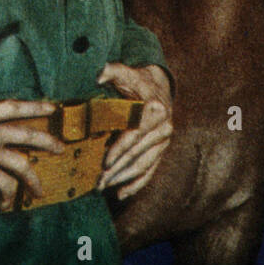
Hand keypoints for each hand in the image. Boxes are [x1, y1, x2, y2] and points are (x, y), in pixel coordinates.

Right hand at [0, 98, 64, 210]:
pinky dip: (9, 197)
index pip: (12, 106)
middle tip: (60, 147)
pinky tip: (6, 206)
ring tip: (40, 191)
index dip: (34, 106)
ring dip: (34, 178)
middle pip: (27, 134)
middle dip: (47, 140)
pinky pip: (6, 186)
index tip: (51, 106)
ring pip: (23, 163)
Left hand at [97, 62, 172, 199]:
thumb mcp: (126, 73)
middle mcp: (164, 127)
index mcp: (155, 109)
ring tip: (105, 187)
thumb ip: (113, 70)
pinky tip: (122, 193)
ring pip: (144, 165)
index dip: (120, 149)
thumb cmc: (137, 81)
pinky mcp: (162, 149)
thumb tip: (100, 74)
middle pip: (138, 153)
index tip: (105, 162)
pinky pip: (151, 169)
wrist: (158, 86)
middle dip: (117, 169)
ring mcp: (165, 140)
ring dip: (124, 179)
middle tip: (98, 181)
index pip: (135, 134)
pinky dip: (137, 183)